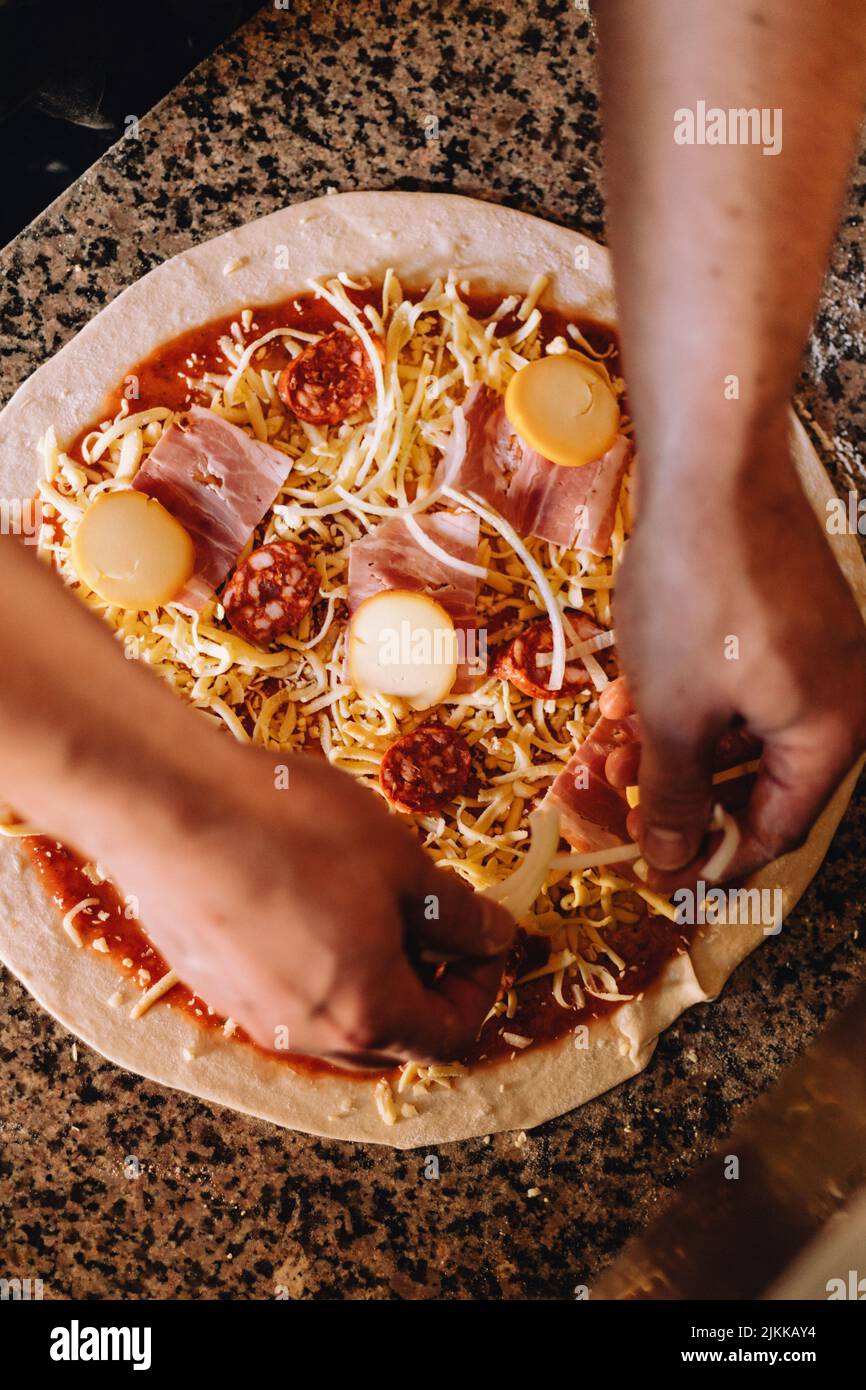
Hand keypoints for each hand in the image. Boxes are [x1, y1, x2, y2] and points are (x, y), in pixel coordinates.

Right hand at [99, 739, 514, 1063]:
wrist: (171, 807)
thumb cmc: (294, 831)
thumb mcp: (403, 863)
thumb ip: (457, 913)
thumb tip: (493, 935)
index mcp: (368, 1015)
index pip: (449, 1033)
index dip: (480, 983)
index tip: (482, 932)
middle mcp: (308, 1034)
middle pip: (391, 1038)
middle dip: (426, 984)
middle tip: (433, 920)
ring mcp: (252, 1014)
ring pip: (333, 1018)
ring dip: (369, 974)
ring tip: (371, 900)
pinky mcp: (212, 983)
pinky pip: (282, 993)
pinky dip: (314, 963)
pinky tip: (309, 898)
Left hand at [612, 416, 865, 885]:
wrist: (714, 470)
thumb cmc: (696, 597)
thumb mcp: (672, 713)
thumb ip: (673, 793)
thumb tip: (671, 860)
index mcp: (831, 736)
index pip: (775, 827)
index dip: (713, 858)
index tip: (660, 877)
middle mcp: (845, 697)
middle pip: (766, 779)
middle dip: (692, 797)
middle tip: (630, 809)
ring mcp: (825, 650)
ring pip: (752, 727)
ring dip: (688, 747)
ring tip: (624, 751)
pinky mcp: (798, 613)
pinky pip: (752, 682)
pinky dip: (702, 699)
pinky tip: (645, 695)